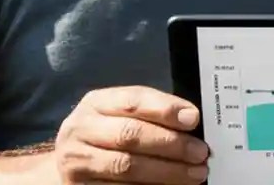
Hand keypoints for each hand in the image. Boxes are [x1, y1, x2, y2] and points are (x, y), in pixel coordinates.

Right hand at [53, 85, 209, 182]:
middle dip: (170, 144)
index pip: (132, 100)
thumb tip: (190, 119)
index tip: (193, 119)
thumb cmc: (106, 134)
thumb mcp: (119, 114)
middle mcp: (81, 130)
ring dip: (166, 172)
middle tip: (200, 152)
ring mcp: (77, 163)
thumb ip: (151, 112)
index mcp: (95, 103)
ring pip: (126, 167)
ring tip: (194, 174)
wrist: (73, 162)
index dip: (164, 109)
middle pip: (130, 134)